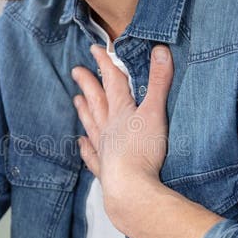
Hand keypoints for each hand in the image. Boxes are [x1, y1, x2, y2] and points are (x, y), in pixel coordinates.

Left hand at [71, 44, 173, 231]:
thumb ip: (159, 82)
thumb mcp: (155, 112)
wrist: (130, 188)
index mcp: (121, 111)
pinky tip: (81, 144)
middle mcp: (108, 128)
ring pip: (92, 125)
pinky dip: (86, 148)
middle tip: (76, 71)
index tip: (95, 49)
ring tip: (76, 100)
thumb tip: (161, 50)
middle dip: (88, 84)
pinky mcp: (105, 169)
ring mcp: (104, 149)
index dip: (105, 63)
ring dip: (84, 111)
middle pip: (97, 101)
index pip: (112, 81)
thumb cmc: (143, 150)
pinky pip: (92, 156)